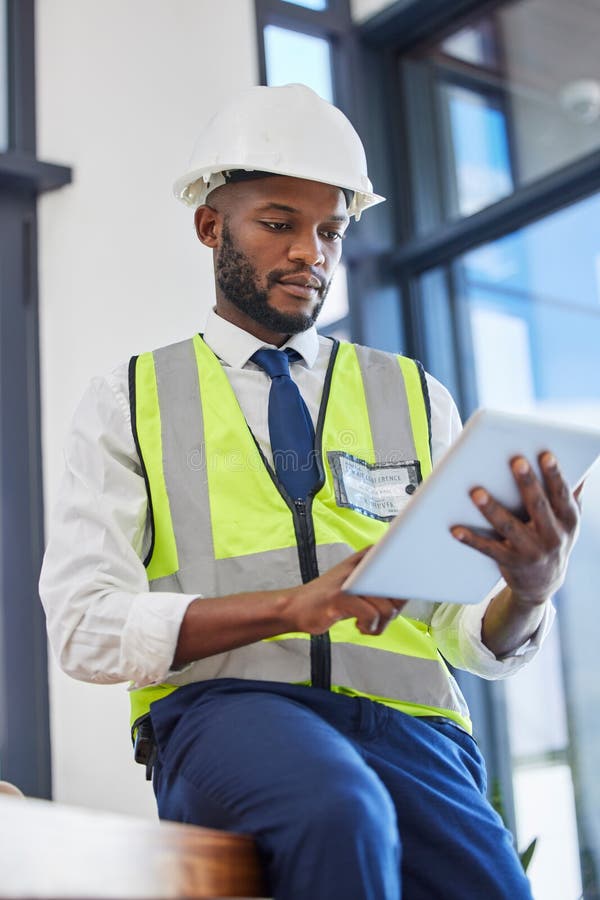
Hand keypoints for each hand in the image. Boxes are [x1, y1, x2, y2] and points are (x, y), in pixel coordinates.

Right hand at [284, 548, 406, 635]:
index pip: (403, 566)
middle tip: (377, 618)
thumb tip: (408, 594)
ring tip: (366, 624)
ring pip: (387, 608)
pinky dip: (369, 627)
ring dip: (380, 624)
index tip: (398, 599)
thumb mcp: (358, 586)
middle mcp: (360, 563)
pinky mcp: (340, 597)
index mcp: (367, 556)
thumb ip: (382, 586)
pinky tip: (358, 626)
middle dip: (392, 611)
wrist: (297, 607)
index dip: (407, 586)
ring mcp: (350, 580)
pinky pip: (371, 616)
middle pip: (399, 591)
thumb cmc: (332, 600)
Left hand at [450, 452, 580, 606]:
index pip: (562, 494)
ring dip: (492, 509)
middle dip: (527, 483)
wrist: (544, 584)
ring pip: (509, 527)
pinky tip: (456, 529)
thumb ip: (572, 497)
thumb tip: (579, 470)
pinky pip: (488, 549)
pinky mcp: (510, 562)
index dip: (555, 475)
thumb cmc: (553, 540)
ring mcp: (531, 551)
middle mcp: (553, 536)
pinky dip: (471, 539)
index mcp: (568, 521)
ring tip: (476, 492)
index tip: (546, 455)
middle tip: (515, 462)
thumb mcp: (568, 522)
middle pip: (537, 505)